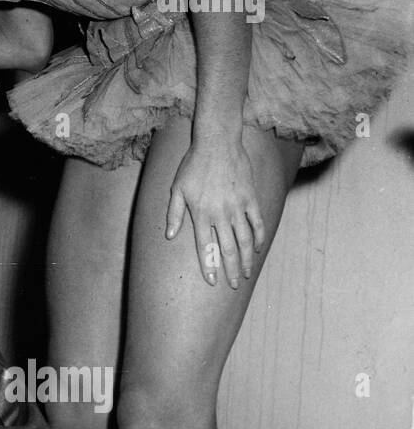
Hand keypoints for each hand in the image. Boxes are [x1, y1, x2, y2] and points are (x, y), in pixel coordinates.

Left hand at [165, 138, 264, 288]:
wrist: (217, 144)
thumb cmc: (193, 165)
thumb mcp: (177, 189)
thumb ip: (174, 214)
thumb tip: (168, 236)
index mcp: (200, 214)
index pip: (205, 247)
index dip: (209, 266)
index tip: (213, 282)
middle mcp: (220, 214)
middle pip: (228, 248)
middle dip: (231, 269)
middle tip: (234, 285)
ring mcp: (237, 207)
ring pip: (245, 240)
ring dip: (247, 259)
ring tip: (247, 273)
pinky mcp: (250, 198)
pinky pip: (257, 222)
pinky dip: (260, 237)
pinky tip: (259, 249)